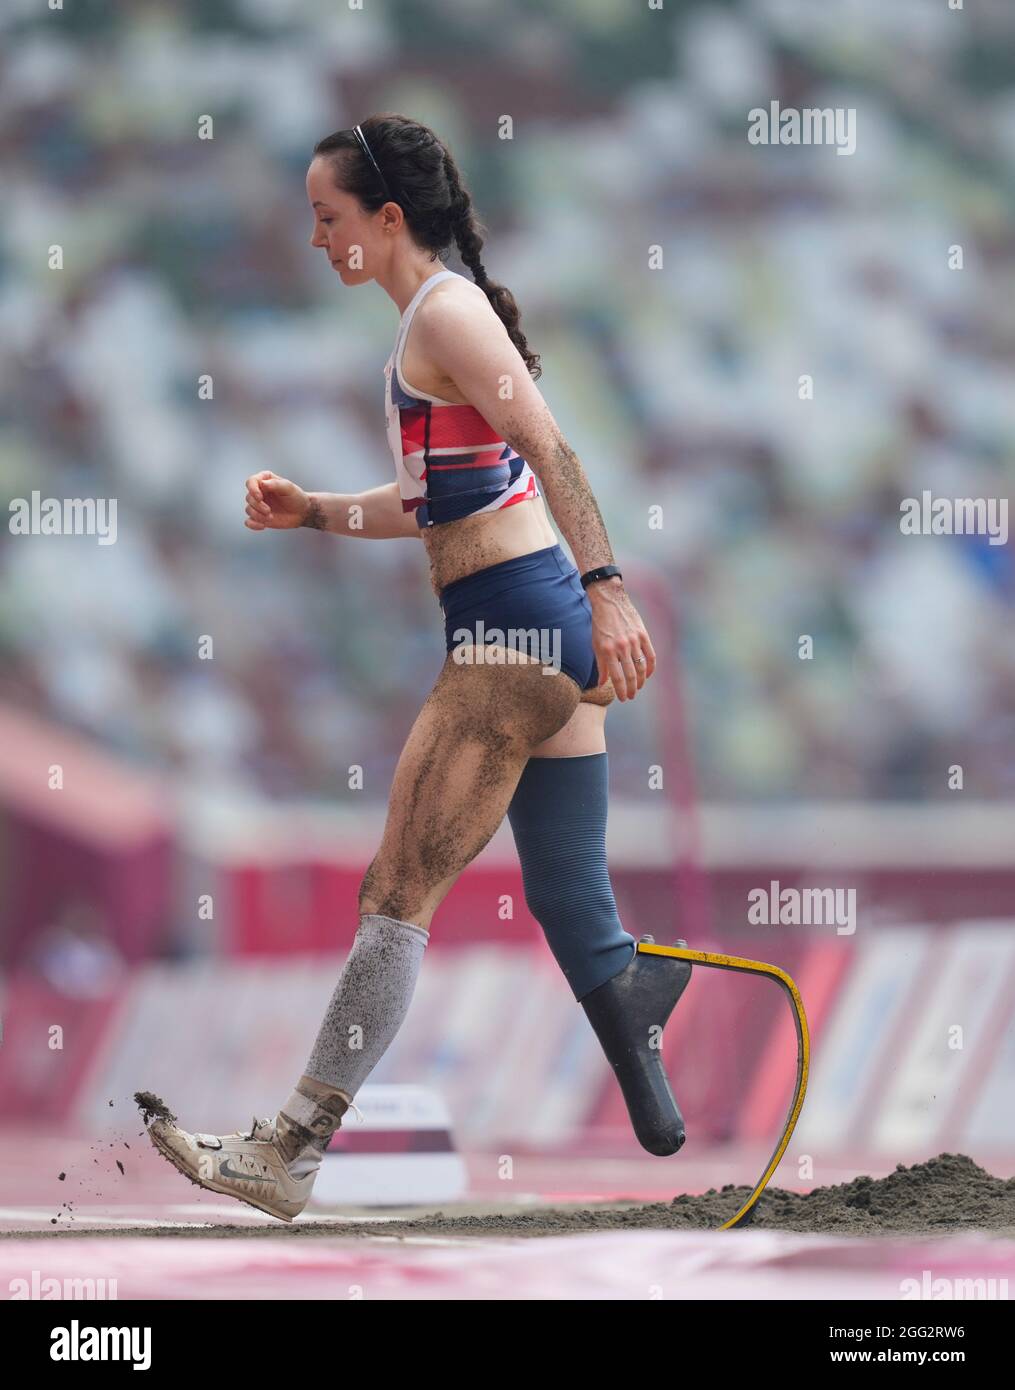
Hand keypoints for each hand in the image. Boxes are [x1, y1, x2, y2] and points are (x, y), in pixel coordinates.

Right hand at [244, 471, 310, 530]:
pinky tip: (263, 526)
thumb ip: (275, 484)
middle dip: (258, 506)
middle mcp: (259, 492)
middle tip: (269, 511)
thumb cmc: (296, 497)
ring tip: (271, 518)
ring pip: (249, 510)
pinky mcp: (259, 517)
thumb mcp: (289, 487)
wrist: (302, 512)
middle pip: (249, 498)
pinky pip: (249, 522)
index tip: (260, 497)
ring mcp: (258, 505)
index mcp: (264, 480)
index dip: (252, 490)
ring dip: (258, 516)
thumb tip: (262, 483)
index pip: (251, 482)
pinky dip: (253, 525)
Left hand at [588, 580, 655, 701]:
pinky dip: (650, 667)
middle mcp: (622, 647)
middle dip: (631, 689)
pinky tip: (647, 674)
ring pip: (641, 667)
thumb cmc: (600, 625)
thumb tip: (602, 684)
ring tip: (638, 687)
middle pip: (630, 675)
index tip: (623, 698)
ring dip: (640, 680)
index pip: (616, 677)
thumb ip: (600, 666)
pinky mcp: (643, 634)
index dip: (621, 691)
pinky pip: (650, 655)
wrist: (609, 601)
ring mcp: (634, 640)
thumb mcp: (596, 645)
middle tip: (631, 696)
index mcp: (608, 650)